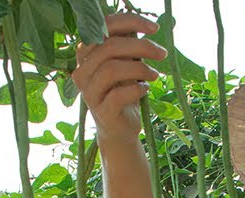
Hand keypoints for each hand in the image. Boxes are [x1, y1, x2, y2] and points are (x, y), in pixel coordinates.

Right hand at [71, 13, 165, 141]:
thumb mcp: (125, 63)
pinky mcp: (101, 112)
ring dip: (140, 68)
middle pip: (108, 47)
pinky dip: (137, 89)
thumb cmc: (123, 91)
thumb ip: (128, 45)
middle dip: (141, 46)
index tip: (153, 28)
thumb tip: (144, 26)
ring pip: (111, 69)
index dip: (129, 21)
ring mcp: (89, 93)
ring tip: (154, 75)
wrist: (120, 129)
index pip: (102, 27)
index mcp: (86, 55)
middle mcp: (82, 71)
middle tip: (161, 53)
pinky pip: (119, 95)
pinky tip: (144, 89)